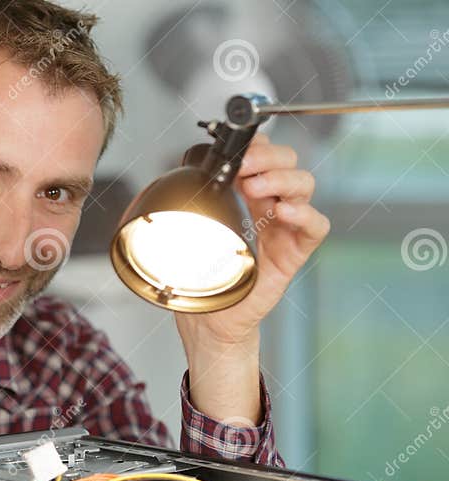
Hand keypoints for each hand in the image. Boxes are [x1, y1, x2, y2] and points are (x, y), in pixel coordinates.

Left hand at [175, 132, 329, 348]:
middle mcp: (268, 205)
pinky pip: (316, 226)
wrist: (211, 317)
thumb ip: (191, 200)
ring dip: (281, 179)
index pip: (264, 154)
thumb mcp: (188, 230)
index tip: (237, 150)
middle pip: (288, 162)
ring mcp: (285, 226)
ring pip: (304, 185)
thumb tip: (182, 170)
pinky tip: (282, 213)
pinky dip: (304, 214)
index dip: (257, 146)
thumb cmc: (203, 274)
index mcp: (245, 195)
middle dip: (268, 156)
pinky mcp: (295, 251)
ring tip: (254, 189)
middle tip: (244, 167)